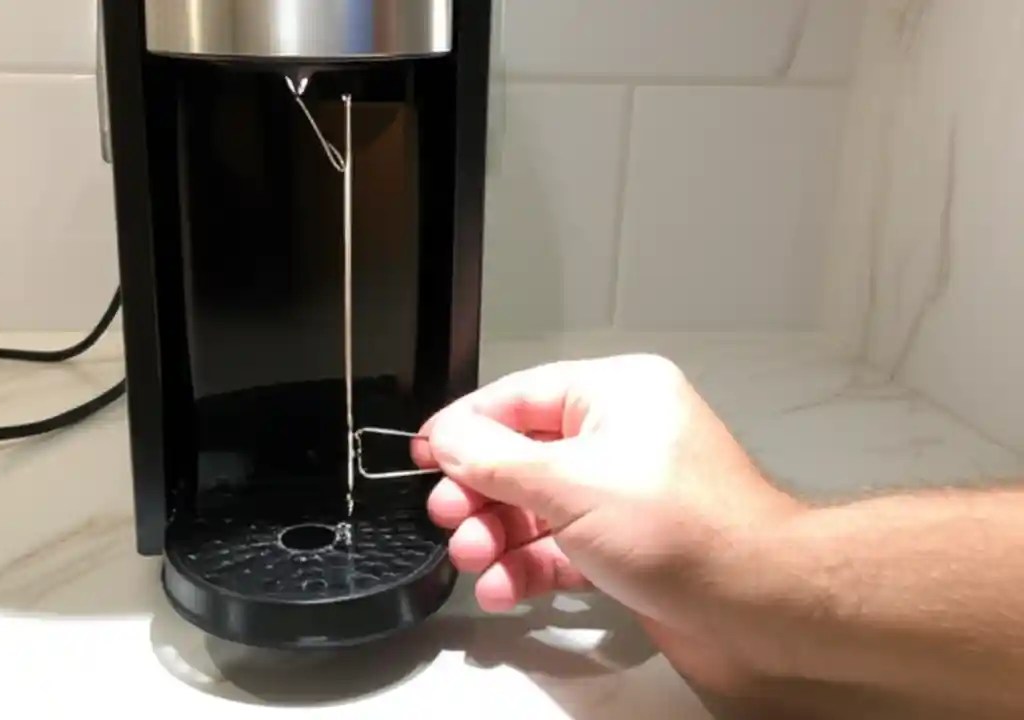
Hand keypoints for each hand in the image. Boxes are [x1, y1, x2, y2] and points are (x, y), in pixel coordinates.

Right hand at [411, 355, 803, 692]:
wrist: (759, 606)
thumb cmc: (685, 531)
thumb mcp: (570, 485)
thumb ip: (496, 460)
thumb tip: (448, 437)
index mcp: (616, 394)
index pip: (520, 397)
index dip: (466, 427)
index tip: (426, 454)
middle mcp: (622, 436)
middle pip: (523, 455)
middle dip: (480, 492)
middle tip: (449, 518)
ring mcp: (625, 492)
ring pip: (539, 506)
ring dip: (499, 535)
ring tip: (475, 559)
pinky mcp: (628, 544)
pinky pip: (563, 544)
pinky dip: (530, 564)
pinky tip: (504, 586)